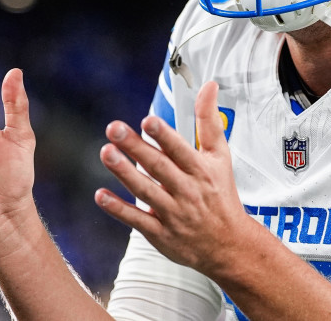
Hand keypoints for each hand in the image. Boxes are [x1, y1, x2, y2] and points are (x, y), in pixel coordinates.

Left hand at [95, 82, 262, 276]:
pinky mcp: (160, 233)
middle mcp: (187, 191)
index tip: (147, 120)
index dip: (164, 136)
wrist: (229, 245)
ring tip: (105, 152)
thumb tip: (209, 86)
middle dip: (136, 148)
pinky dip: (119, 209)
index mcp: (201, 171)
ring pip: (145, 191)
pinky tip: (101, 195)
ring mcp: (173, 214)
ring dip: (124, 173)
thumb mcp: (220, 157)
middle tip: (114, 128)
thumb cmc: (221, 195)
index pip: (181, 150)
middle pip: (159, 167)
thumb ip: (210, 121)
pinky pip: (137, 220)